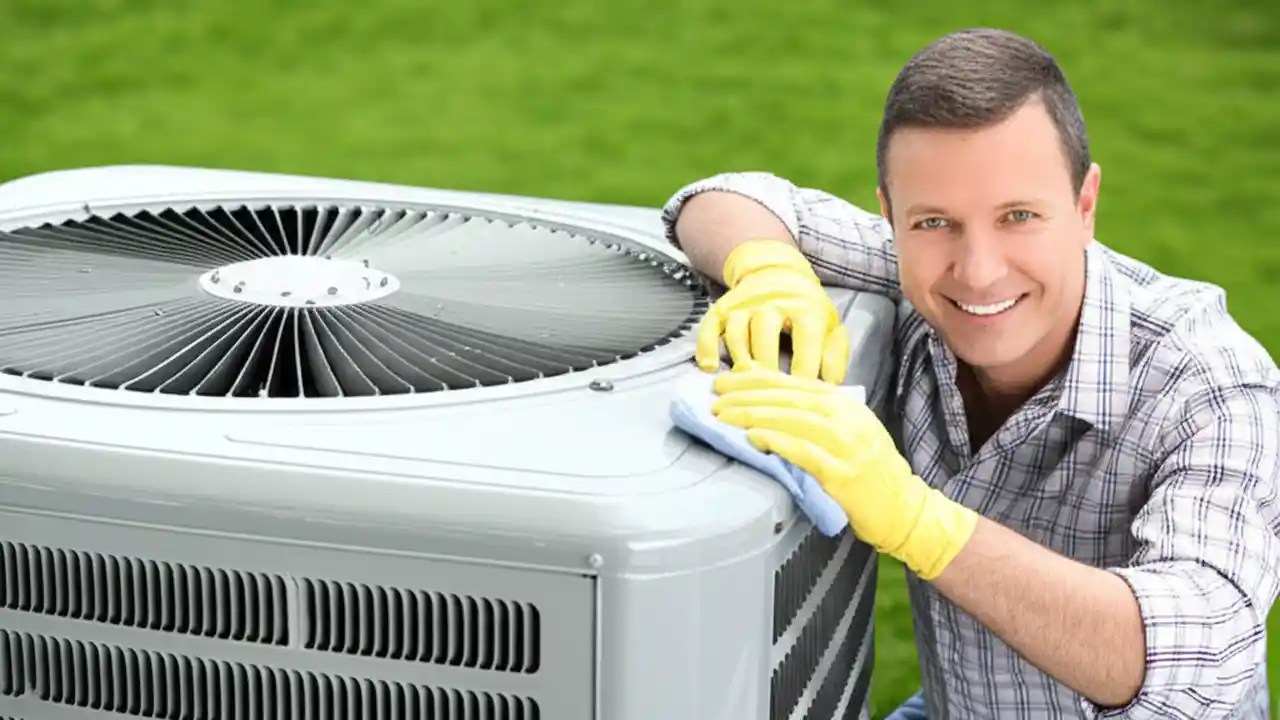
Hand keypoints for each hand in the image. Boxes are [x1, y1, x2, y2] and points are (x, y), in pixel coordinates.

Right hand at [695, 239, 849, 382]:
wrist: (776, 272)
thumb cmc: (806, 308)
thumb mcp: (830, 325)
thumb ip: (835, 355)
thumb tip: (832, 385)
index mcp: (804, 307)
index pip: (805, 339)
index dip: (805, 369)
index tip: (803, 395)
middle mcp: (771, 302)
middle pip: (765, 334)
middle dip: (767, 367)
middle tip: (770, 396)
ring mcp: (743, 305)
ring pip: (737, 333)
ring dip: (739, 361)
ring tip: (744, 386)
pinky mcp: (722, 309)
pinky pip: (709, 327)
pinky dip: (706, 347)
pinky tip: (709, 368)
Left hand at [712, 368, 976, 579]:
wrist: (905, 509)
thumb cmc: (868, 473)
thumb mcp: (844, 433)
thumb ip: (810, 417)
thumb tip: (763, 402)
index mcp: (845, 404)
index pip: (793, 383)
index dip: (755, 379)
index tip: (725, 382)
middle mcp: (847, 417)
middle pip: (788, 398)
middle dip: (746, 395)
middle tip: (715, 398)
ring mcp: (847, 444)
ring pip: (793, 419)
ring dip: (754, 415)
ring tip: (724, 416)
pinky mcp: (844, 473)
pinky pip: (806, 452)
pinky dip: (779, 442)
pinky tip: (755, 438)